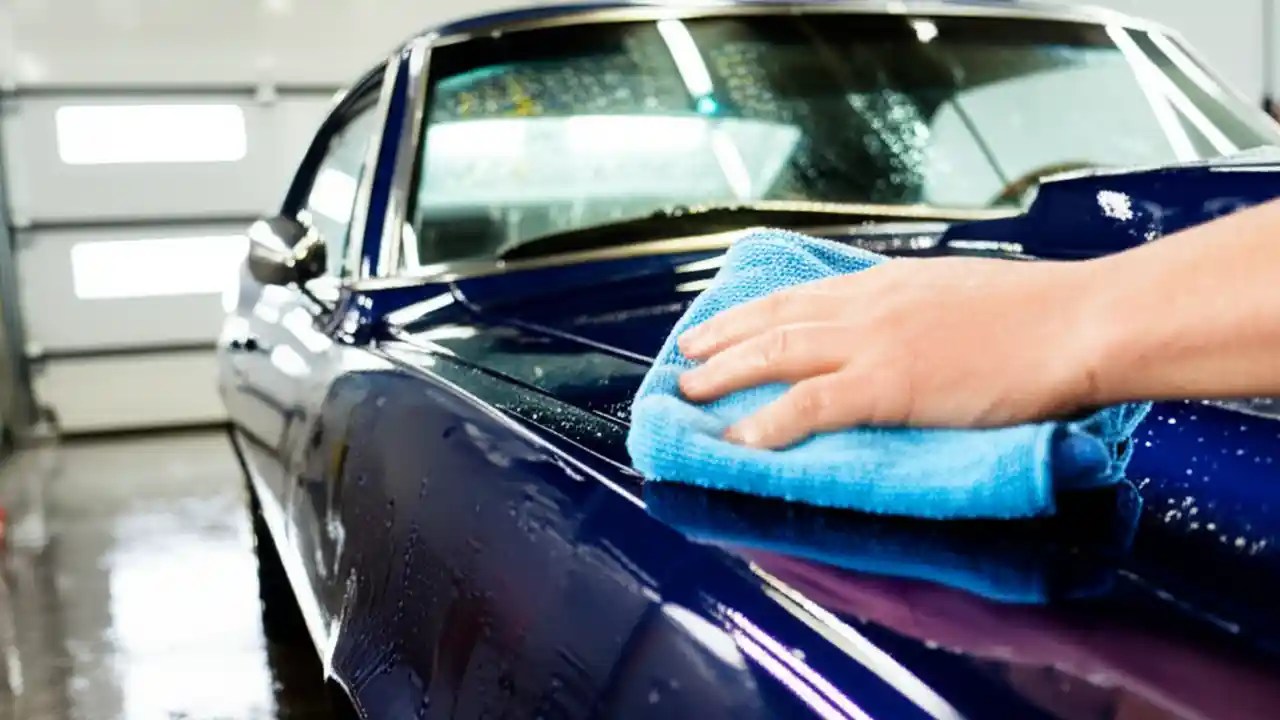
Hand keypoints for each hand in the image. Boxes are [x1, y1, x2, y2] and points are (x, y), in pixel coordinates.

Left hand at [677, 257, 1102, 448]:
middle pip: (775, 319)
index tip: (724, 322)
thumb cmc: (1043, 314)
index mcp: (890, 283)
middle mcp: (870, 304)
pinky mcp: (889, 384)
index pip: (804, 295)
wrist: (1080, 321)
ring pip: (777, 353)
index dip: (755, 311)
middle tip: (685, 356)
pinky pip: (810, 404)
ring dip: (726, 373)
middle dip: (722, 338)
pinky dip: (767, 422)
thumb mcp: (967, 297)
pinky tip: (736, 438)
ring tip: (689, 392)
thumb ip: (924, 313)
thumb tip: (908, 334)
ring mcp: (876, 343)